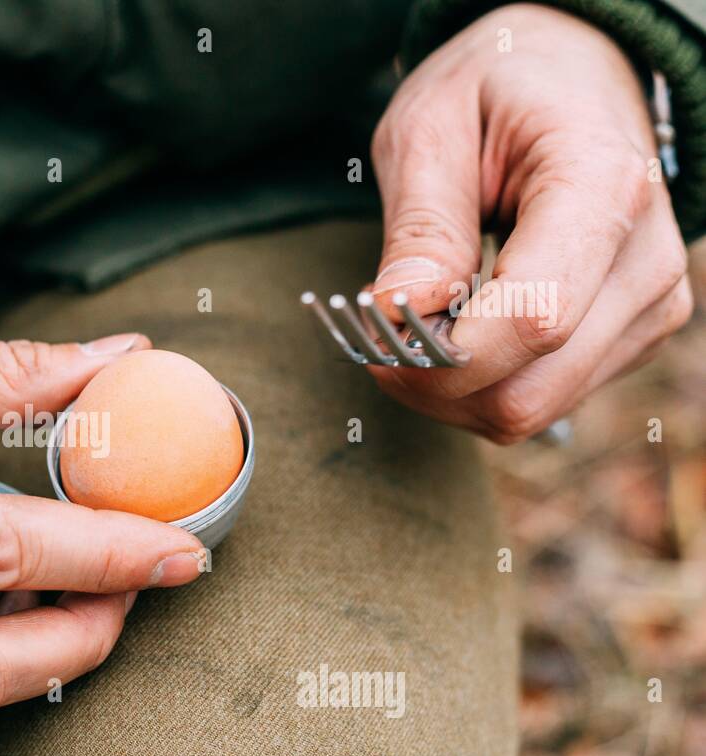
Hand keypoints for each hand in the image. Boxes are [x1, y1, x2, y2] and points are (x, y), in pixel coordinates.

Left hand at [367, 3, 691, 442]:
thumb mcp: (430, 128)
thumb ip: (421, 227)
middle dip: (432, 384)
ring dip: (450, 392)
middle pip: (528, 389)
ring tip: (415, 325)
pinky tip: (454, 332)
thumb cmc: (495, 91)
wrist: (569, 76)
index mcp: (602, 187)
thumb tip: (398, 313)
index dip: (443, 354)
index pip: (533, 318)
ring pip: (530, 410)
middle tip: (377, 333)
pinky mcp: (630, 336)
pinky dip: (478, 386)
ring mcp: (647, 306)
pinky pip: (540, 401)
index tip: (376, 332)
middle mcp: (644, 259)